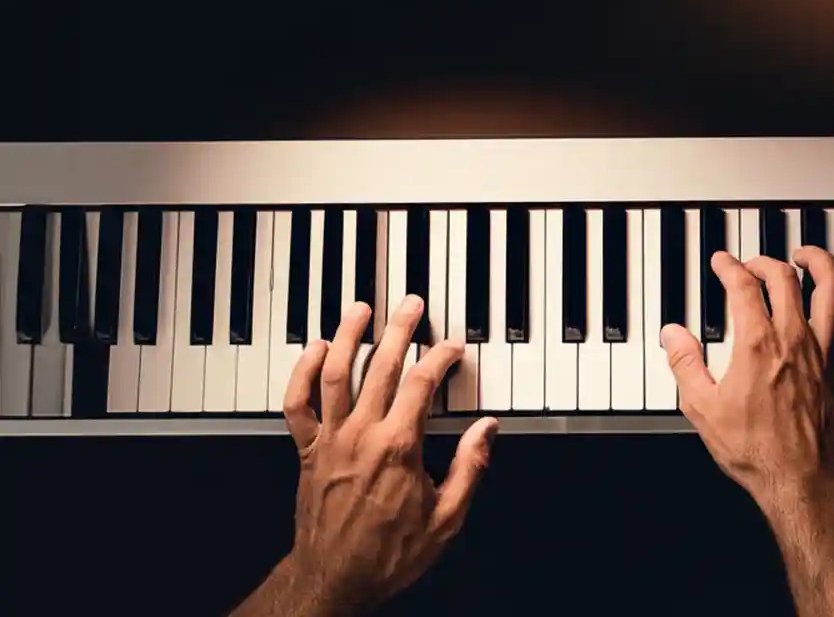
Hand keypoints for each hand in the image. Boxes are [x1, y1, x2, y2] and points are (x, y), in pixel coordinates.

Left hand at [248, 297, 497, 615]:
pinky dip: (302, 372)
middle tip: (410, 305)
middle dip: (398, 329)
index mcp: (398, 449)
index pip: (421, 385)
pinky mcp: (307, 449)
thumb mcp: (446, 519)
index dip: (439, 358)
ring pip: (334, 374)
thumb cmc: (388, 554)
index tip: (452, 348)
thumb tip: (487, 431)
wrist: (335, 578)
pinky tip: (315, 349)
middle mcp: (361, 436)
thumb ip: (468, 468)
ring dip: (348, 336)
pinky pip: (297, 403)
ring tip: (360, 309)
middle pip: (379, 366)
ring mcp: (330, 440)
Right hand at [660, 247, 833, 506]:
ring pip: (832, 285)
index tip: (722, 262)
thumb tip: (673, 334)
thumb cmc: (756, 452)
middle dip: (764, 261)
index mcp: (757, 345)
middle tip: (751, 265)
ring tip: (805, 255)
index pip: (743, 286)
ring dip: (818, 261)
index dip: (729, 266)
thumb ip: (685, 365)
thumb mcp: (703, 409)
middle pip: (784, 276)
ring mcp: (826, 349)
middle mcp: (795, 339)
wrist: (802, 481)